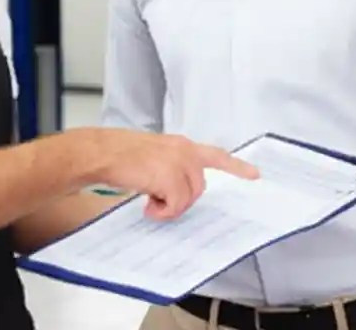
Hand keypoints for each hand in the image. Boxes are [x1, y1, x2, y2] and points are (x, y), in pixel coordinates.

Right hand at [86, 129, 258, 220]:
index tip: (254, 174)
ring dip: (170, 205)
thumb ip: (171, 165)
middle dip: (181, 198)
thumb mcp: (152, 154)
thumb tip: (177, 190)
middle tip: (157, 198)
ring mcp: (178, 163)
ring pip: (188, 198)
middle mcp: (184, 151)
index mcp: (180, 144)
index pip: (215, 155)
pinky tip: (146, 204)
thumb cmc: (118, 154)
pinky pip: (175, 205)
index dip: (236, 166)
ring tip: (149, 199)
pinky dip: (162, 211)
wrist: (101, 153)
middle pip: (199, 187)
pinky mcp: (169, 177)